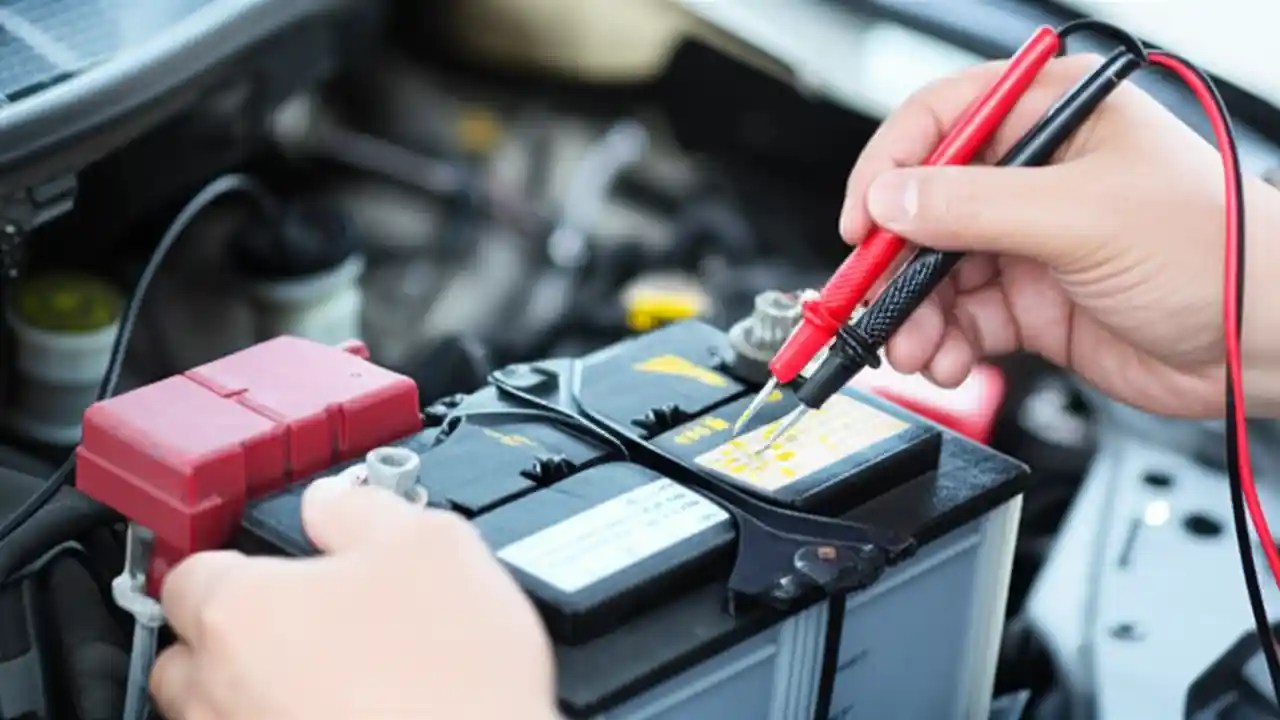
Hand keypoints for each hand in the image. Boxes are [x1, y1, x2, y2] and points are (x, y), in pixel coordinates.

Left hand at [150, 477, 557, 719]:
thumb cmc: (456, 678)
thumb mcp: (432, 545)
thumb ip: (360, 510)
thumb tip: (332, 503)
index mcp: (242, 613)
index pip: (187, 575)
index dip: (231, 561)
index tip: (266, 565)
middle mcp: (218, 691)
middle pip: (183, 658)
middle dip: (226, 637)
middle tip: (294, 624)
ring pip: (212, 715)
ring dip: (249, 693)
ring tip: (324, 678)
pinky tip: (339, 714)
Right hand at [840, 54, 1279, 417]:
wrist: (1265, 343)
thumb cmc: (1215, 250)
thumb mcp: (1081, 215)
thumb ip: (973, 208)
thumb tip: (891, 201)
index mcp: (1052, 116)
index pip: (938, 123)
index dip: (888, 170)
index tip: (862, 224)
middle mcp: (1033, 174)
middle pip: (925, 207)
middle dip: (895, 263)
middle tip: (871, 302)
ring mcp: (1028, 241)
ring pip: (936, 272)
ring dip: (915, 315)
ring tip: (917, 349)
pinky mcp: (1030, 301)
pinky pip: (961, 320)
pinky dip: (944, 344)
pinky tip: (947, 361)